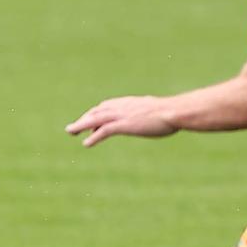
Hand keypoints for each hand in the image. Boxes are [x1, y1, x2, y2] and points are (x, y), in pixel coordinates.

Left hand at [65, 95, 180, 146]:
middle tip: (73, 128)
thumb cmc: (171, 112)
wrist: (175, 112)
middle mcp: (122, 106)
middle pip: (97, 111)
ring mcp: (122, 115)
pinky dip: (94, 136)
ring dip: (81, 125)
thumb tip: (155, 116)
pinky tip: (86, 143)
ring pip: (95, 119)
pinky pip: (104, 131)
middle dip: (83, 119)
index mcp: (129, 102)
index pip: (106, 106)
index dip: (96, 114)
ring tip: (71, 132)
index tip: (89, 122)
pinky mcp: (125, 125)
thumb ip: (149, 112)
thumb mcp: (156, 110)